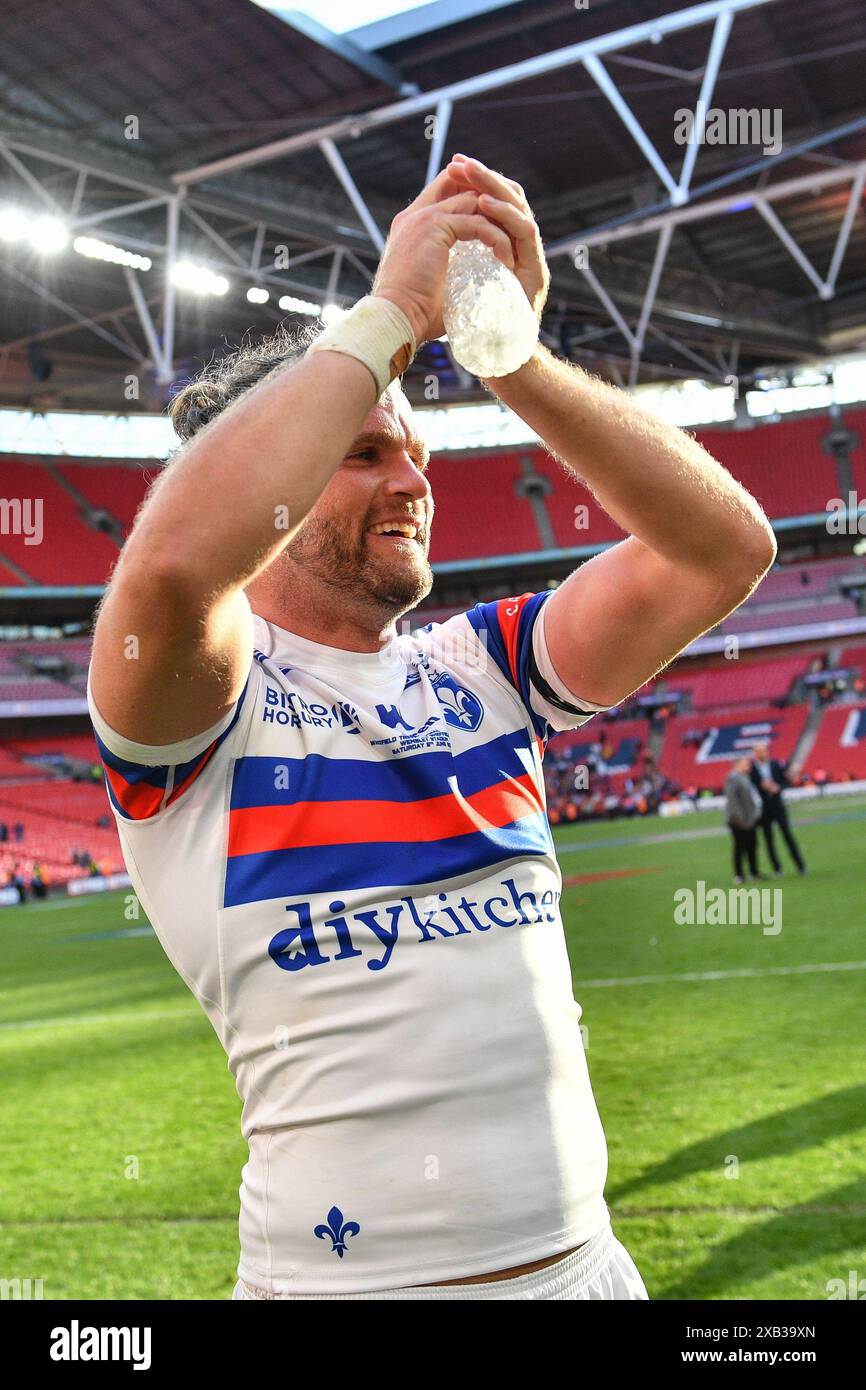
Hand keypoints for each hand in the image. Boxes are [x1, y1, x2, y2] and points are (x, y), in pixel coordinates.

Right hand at [371, 166, 516, 344]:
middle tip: (514, 224)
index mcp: (411, 225)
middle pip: (459, 184)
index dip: (472, 198)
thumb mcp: (432, 284)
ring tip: (512, 249)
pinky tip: (505, 262)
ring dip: (499, 223)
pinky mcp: (434, 227)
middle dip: (491, 199)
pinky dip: (497, 241)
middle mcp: (415, 215)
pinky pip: (478, 224)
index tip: (498, 221)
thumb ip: (448, 269)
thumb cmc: (414, 315)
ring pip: (474, 202)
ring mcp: (423, 217)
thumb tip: (472, 280)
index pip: (444, 191)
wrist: (395, 320)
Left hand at [445, 154, 549, 321]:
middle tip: (462, 160)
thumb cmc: (473, 324)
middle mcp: (519, 247)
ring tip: (471, 174)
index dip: (475, 181)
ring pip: (519, 207)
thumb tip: (431, 232)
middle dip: (484, 176)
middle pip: (509, 197)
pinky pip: (525, 232)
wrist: (493, 358)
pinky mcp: (537, 272)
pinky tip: (485, 205)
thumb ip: (455, 254)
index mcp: (502, 245)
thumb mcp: (457, 280)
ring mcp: (531, 258)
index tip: (453, 164)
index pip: (494, 201)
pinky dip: (505, 216)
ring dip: (494, 188)